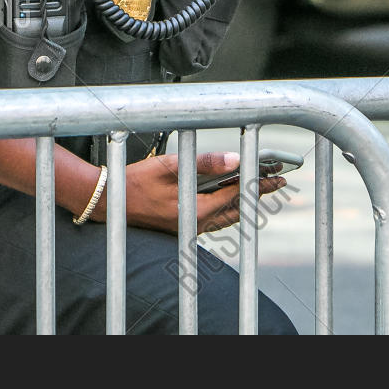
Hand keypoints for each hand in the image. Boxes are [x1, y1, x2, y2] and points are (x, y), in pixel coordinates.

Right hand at [106, 150, 285, 234]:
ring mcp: (189, 228)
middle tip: (278, 182)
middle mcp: (197, 223)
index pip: (238, 195)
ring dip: (245, 201)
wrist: (109, 203)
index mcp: (197, 210)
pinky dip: (227, 207)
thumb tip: (235, 159)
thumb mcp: (169, 166)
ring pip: (227, 216)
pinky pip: (214, 219)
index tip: (278, 175)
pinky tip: (230, 199)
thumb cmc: (135, 182)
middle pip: (237, 208)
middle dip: (258, 194)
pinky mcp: (182, 227)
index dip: (260, 183)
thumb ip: (204, 162)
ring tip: (261, 189)